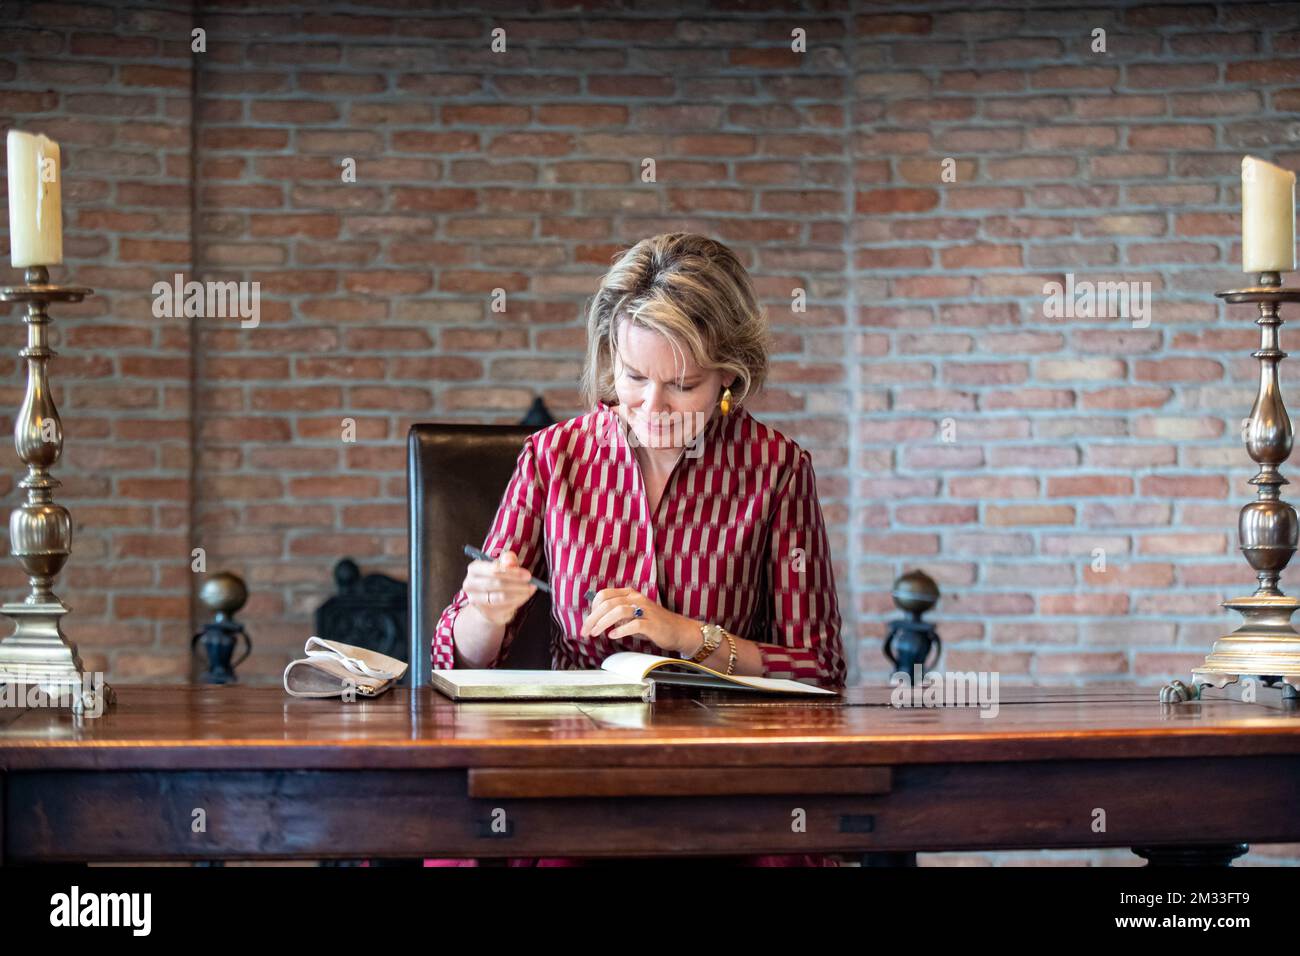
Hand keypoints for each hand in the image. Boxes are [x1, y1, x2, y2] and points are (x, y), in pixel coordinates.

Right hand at [462, 549, 535, 626]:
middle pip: (497, 583)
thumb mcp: (504, 566)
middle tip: (531, 582)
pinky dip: (518, 601)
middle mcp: (470, 585)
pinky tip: (524, 596)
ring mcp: (476, 600)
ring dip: (519, 593)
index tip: (527, 574)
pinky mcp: (486, 612)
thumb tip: (510, 561)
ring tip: (530, 589)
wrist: (489, 603)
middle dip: (517, 582)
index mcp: (474, 569)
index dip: (512, 572)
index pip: (493, 569)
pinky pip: (505, 607)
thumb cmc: (497, 580)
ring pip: (501, 597)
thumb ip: (508, 560)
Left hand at [580, 587, 697, 654]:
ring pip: (618, 611)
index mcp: (630, 594)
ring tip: (596, 633)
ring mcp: (645, 610)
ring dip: (603, 623)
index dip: (593, 608)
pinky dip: (621, 630)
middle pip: (608, 603)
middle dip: (593, 618)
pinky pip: (634, 624)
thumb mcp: (633, 614)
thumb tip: (595, 618)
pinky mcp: (652, 623)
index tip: (589, 621)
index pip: (604, 594)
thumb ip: (617, 613)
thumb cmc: (653, 623)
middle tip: (585, 630)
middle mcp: (637, 598)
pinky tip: (614, 635)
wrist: (678, 630)